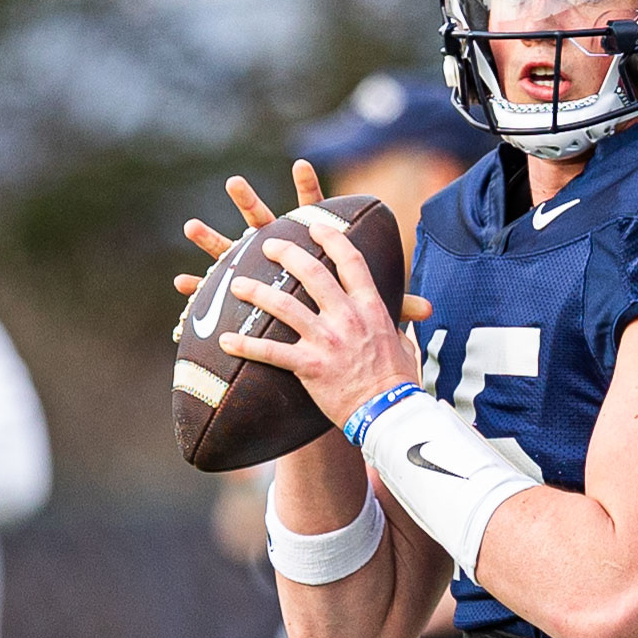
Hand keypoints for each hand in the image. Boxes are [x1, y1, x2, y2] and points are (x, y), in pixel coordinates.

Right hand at [174, 161, 430, 321]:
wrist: (313, 338)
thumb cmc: (342, 319)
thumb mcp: (366, 310)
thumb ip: (394, 304)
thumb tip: (431, 307)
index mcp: (311, 250)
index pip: (313, 216)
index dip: (307, 191)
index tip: (300, 164)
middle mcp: (280, 251)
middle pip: (265, 223)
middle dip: (250, 203)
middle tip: (235, 181)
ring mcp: (256, 268)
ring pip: (231, 250)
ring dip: (212, 238)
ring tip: (192, 225)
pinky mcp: (240, 292)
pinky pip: (215, 289)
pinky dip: (199, 288)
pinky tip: (182, 284)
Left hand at [218, 221, 421, 425]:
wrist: (388, 413)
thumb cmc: (396, 380)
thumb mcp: (403, 342)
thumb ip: (399, 322)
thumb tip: (412, 312)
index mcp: (371, 307)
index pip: (351, 261)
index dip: (331, 238)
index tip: (315, 224)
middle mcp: (348, 317)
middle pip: (313, 273)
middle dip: (287, 253)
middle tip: (267, 244)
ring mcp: (327, 340)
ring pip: (284, 306)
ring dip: (258, 292)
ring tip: (237, 285)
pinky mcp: (309, 366)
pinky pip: (270, 352)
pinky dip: (245, 345)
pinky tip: (225, 341)